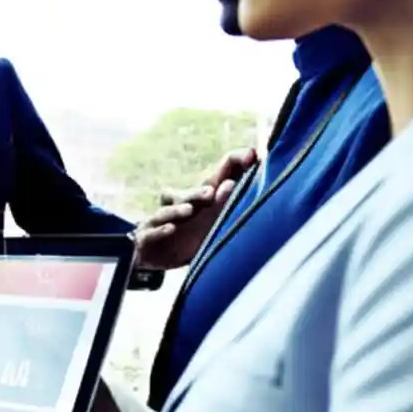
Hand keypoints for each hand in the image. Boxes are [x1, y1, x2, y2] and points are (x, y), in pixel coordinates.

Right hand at [134, 147, 257, 269]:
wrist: (156, 256)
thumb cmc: (191, 237)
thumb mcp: (216, 222)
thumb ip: (235, 204)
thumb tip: (265, 185)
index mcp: (203, 199)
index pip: (218, 175)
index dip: (233, 162)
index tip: (251, 155)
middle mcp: (181, 205)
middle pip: (190, 193)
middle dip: (203, 190)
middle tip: (220, 189)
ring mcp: (161, 220)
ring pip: (168, 211)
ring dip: (179, 209)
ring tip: (190, 210)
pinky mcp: (147, 236)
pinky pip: (152, 231)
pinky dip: (161, 229)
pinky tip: (171, 229)